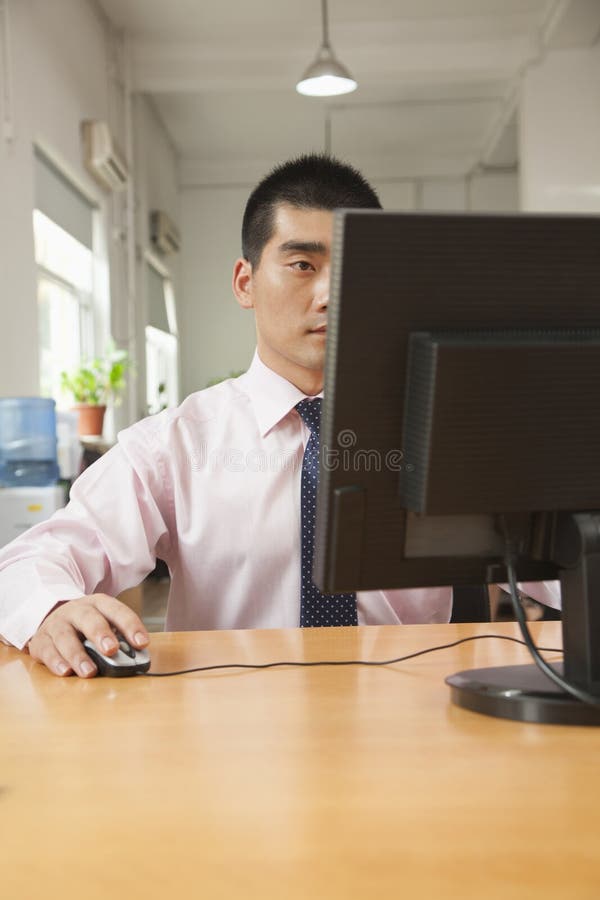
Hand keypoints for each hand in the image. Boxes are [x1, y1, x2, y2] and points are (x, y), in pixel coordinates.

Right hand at [27, 594, 149, 677]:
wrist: (54, 617)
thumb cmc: (87, 625)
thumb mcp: (105, 624)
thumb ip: (119, 639)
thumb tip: (134, 658)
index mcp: (99, 604)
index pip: (117, 611)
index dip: (130, 626)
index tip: (142, 643)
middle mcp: (77, 611)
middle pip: (89, 619)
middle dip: (101, 634)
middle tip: (111, 650)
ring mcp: (57, 624)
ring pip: (65, 637)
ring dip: (78, 655)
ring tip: (89, 671)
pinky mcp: (41, 640)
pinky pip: (47, 650)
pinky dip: (56, 662)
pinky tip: (65, 671)